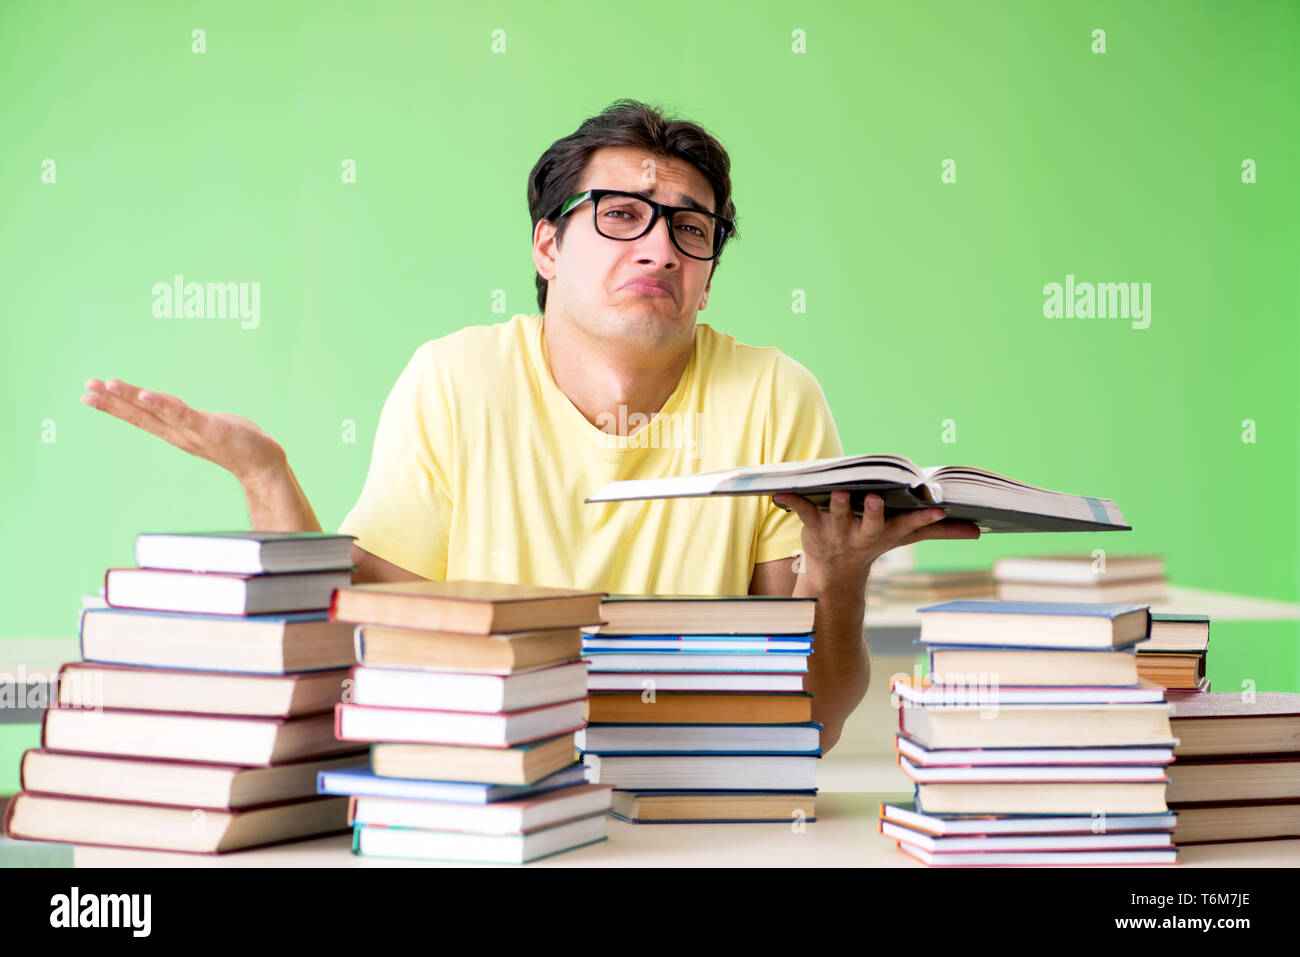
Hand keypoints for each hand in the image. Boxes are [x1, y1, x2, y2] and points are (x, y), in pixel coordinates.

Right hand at [81, 378, 286, 484]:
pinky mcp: (211, 429)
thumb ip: (188, 418)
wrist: (263, 465)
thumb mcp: (205, 426)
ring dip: (132, 398)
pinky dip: (164, 405)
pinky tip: (146, 394)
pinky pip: (183, 414)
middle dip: (112, 402)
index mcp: (176, 431)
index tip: (89, 393)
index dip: (114, 405)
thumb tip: (175, 408)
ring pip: (157, 412)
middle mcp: (179, 433)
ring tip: (109, 384)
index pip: (140, 415)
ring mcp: (193, 431)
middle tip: (85, 389)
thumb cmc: (237, 444)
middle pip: (139, 414)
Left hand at [772, 490, 980, 591]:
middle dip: (872, 513)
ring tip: (837, 491)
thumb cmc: (872, 543)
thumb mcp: (903, 537)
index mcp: (885, 534)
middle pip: (869, 525)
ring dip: (837, 505)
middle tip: (874, 499)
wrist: (832, 576)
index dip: (923, 520)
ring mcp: (837, 532)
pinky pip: (803, 510)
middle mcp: (862, 535)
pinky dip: (792, 500)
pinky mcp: (813, 527)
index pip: (907, 527)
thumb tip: (978, 530)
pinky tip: (780, 491)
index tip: (939, 510)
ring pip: (837, 517)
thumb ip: (937, 532)